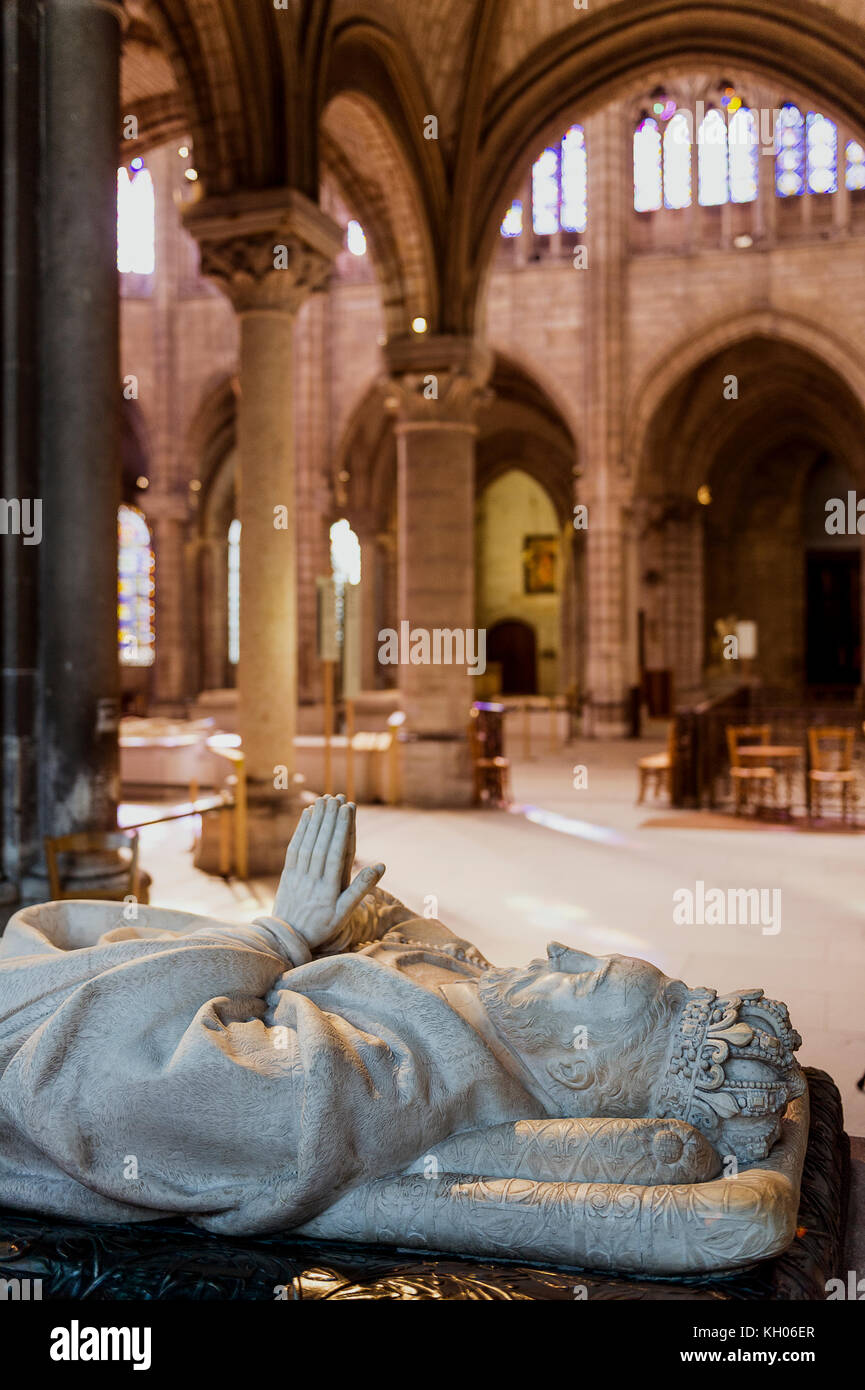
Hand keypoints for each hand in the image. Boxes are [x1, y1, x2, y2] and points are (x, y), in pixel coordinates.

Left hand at [272, 796, 384, 950]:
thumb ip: (362, 888)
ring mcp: (297, 876)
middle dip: (329, 819)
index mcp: (328, 889)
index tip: (347, 810)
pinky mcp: (287, 874)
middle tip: (337, 798)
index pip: (335, 853)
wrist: (289, 939)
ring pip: (307, 843)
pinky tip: (307, 814)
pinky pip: (294, 848)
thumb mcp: (345, 913)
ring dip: (316, 820)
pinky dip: (301, 830)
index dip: (341, 830)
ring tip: (324, 800)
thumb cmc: (323, 926)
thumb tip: (381, 866)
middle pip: (321, 844)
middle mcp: (311, 879)